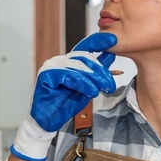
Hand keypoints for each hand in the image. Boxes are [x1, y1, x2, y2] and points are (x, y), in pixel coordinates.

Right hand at [10, 32, 117, 160]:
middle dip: (101, 70)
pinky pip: (69, 76)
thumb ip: (96, 73)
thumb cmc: (66, 104)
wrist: (48, 121)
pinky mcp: (46, 75)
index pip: (85, 47)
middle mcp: (59, 60)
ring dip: (94, 78)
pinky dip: (83, 84)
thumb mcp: (87, 87)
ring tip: (104, 88)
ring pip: (78, 66)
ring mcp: (51, 66)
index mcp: (69, 61)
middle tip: (110, 84)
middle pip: (84, 57)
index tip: (113, 40)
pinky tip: (92, 92)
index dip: (99, 41)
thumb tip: (111, 57)